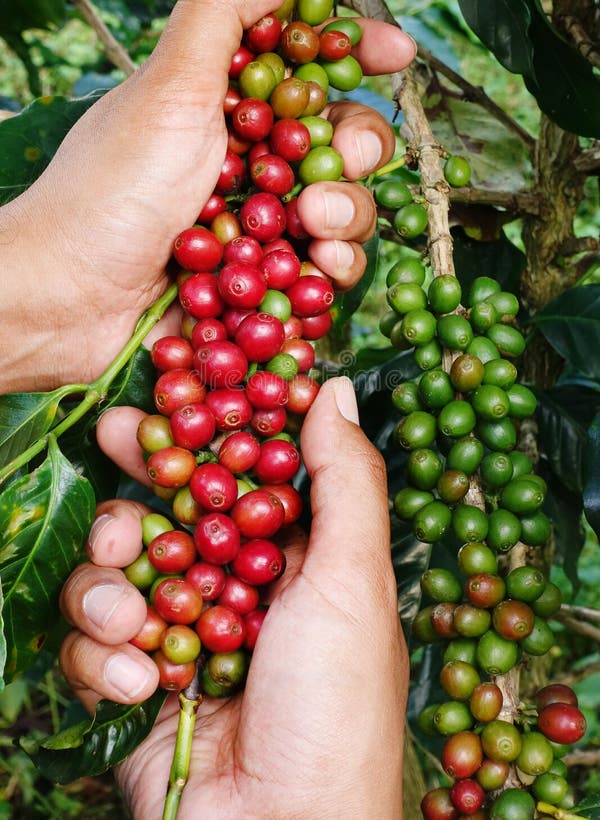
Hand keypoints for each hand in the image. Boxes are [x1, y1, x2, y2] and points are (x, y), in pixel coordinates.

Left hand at [0, 0, 415, 393]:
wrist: (68, 299)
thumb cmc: (109, 190)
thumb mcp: (167, 88)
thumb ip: (223, 15)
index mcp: (227, 103)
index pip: (307, 66)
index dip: (355, 54)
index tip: (396, 53)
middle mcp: (249, 158)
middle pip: (343, 140)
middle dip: (357, 151)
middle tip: (336, 167)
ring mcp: (258, 222)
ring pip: (344, 209)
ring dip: (345, 216)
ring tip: (314, 229)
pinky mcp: (261, 279)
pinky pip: (323, 271)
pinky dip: (330, 270)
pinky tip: (317, 272)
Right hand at [59, 378, 407, 818]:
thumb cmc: (332, 705)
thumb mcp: (351, 580)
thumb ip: (344, 479)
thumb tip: (332, 387)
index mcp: (295, 558)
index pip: (246, 472)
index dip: (216, 427)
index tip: (186, 386)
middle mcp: (237, 588)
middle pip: (175, 506)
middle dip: (145, 472)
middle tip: (118, 432)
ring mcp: (184, 632)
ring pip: (121, 566)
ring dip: (112, 580)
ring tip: (127, 612)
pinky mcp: (137, 680)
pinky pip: (96, 639)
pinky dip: (106, 655)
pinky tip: (139, 683)